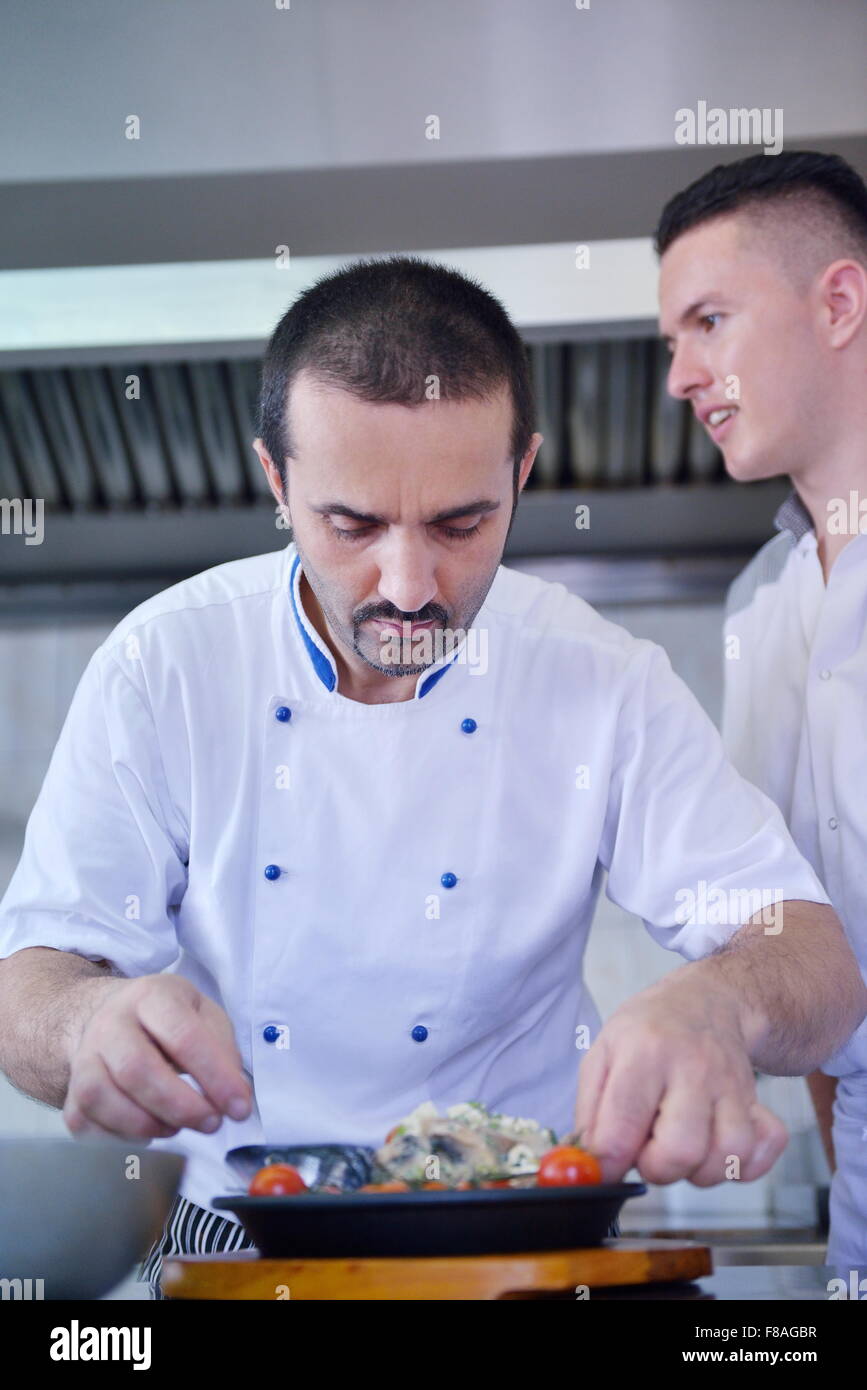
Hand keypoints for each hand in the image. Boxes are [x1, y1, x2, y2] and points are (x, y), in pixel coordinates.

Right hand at [63, 974, 251, 1140]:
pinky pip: (84, 1122)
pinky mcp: (71, 1089)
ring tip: (178, 1127)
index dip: (215, 1077)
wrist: (111, 1015)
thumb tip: (235, 1097)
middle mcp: (110, 1022)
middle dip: (180, 1106)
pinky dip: (119, 1138)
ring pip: (101, 1097)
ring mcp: (84, 1055)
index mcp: (152, 996)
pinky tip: (147, 1131)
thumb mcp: (204, 1015)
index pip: (183, 1036)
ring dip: (147, 1124)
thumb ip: (224, 1052)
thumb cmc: (167, 1020)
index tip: (240, 1108)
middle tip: (211, 1123)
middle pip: (136, 1069)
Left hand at [574, 973, 787, 1185]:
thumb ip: (590, 1115)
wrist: (706, 1002)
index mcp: (643, 1052)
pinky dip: (746, 1164)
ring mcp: (731, 1084)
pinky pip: (764, 1149)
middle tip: (649, 1151)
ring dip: (700, 1170)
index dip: (609, 1163)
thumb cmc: (648, 1032)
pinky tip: (718, 1148)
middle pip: (681, 1151)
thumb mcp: (602, 1054)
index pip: (623, 1128)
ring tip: (682, 1146)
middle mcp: (692, 1067)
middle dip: (658, 1169)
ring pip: (726, 1156)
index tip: (607, 1167)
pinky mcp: (758, 1100)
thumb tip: (591, 1169)